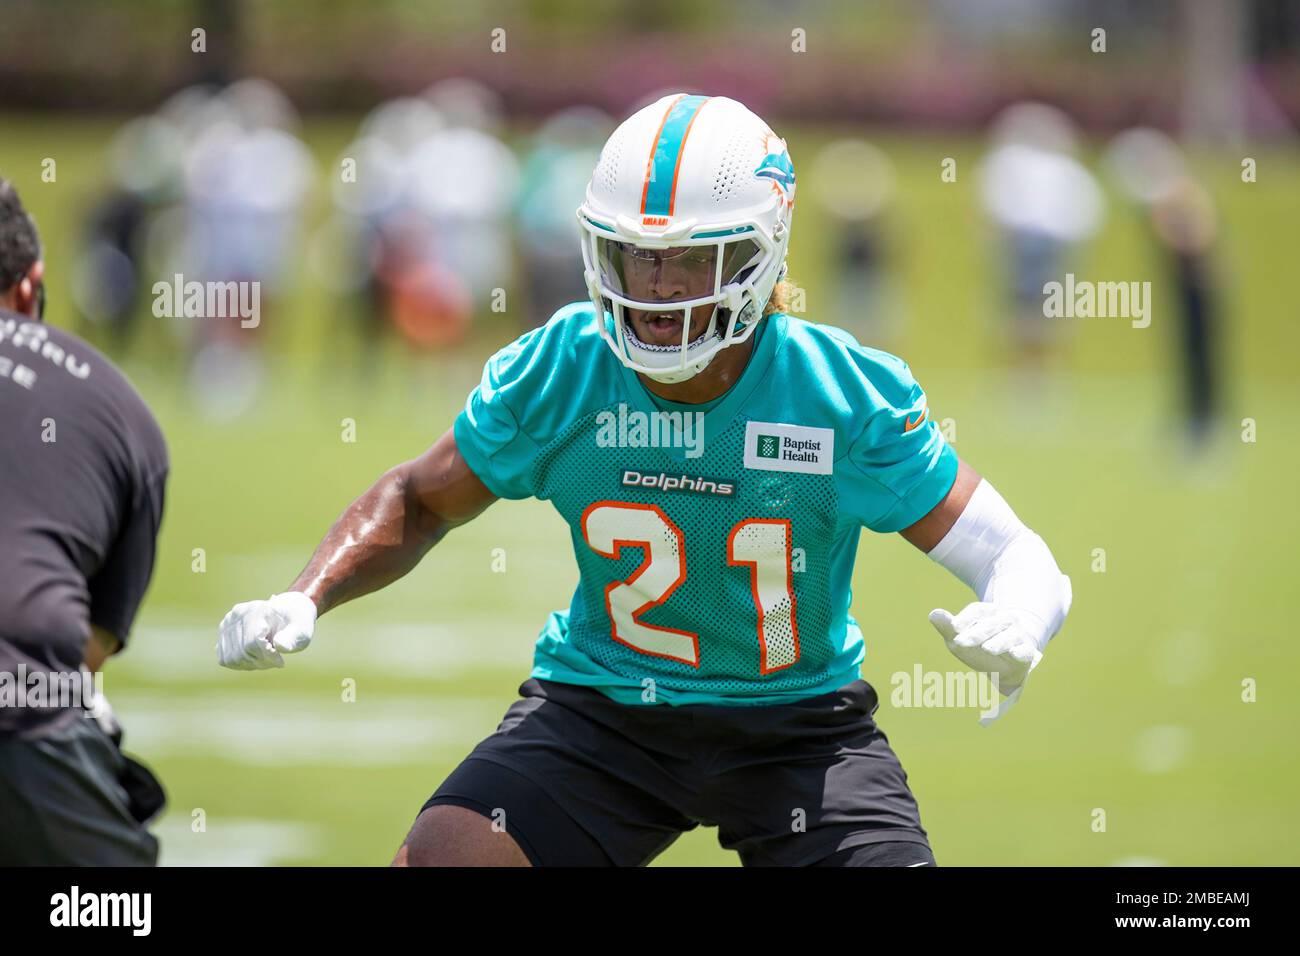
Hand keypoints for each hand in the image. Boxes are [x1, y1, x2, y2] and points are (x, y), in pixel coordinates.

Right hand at [217, 591, 316, 670]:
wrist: (287, 612)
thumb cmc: (296, 622)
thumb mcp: (302, 629)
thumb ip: (293, 638)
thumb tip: (279, 645)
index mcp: (257, 609)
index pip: (254, 642)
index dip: (268, 657)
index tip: (282, 662)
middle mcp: (237, 614)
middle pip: (242, 652)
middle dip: (261, 662)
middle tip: (275, 660)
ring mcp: (227, 623)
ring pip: (232, 658)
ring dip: (251, 665)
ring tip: (266, 658)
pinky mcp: (223, 634)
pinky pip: (225, 659)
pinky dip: (241, 664)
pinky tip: (255, 658)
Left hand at [928, 602, 1044, 696]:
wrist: (1006, 665)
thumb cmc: (978, 646)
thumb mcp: (959, 638)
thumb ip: (947, 627)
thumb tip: (933, 614)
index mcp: (988, 613)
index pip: (977, 610)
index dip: (965, 618)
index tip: (953, 627)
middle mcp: (1004, 620)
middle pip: (991, 624)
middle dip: (976, 633)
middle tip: (959, 642)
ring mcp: (1017, 635)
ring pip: (1009, 636)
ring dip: (998, 642)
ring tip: (986, 649)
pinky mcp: (1027, 652)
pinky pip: (1026, 650)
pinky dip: (1021, 652)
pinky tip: (1015, 654)